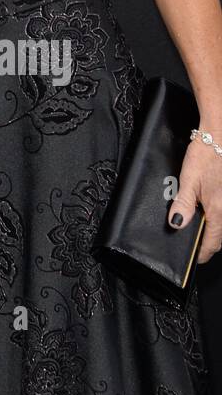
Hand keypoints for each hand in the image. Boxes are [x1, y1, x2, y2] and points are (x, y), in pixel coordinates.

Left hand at [168, 136, 221, 264]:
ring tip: (199, 227)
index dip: (202, 253)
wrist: (219, 136)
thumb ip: (183, 204)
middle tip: (195, 245)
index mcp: (217, 210)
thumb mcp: (187, 180)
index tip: (195, 259)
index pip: (212, 242)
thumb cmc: (205, 155)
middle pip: (220, 235)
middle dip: (208, 243)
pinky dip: (216, 215)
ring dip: (213, 228)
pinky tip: (207, 209)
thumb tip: (177, 225)